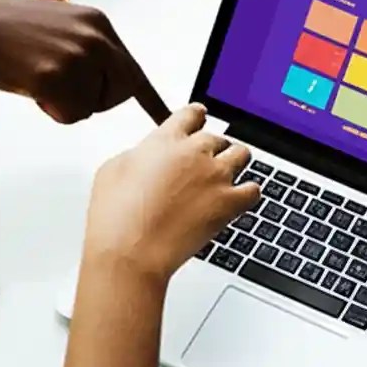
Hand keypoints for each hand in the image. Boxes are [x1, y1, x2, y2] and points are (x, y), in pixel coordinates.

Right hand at [0, 0, 168, 124]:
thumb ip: (90, 46)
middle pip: (119, 92)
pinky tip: (34, 89)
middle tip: (64, 89)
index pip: (132, 68)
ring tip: (41, 80)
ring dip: (69, 104)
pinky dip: (54, 111)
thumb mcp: (62, 25)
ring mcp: (77, 57)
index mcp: (98, 23)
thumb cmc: (9, 31)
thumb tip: (108, 75)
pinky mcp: (57, 76)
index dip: (147, 97)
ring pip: (93, 106)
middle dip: (96, 100)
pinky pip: (72, 113)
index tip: (166, 114)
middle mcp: (95, 38)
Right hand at [83, 104, 259, 282]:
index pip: (192, 114)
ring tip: (224, 177)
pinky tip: (238, 199)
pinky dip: (248, 193)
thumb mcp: (112, 170)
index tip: (199, 120)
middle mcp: (195, 152)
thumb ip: (138, 154)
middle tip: (203, 164)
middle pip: (217, 137)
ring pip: (241, 155)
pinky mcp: (229, 203)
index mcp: (165, 140)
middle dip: (211, 149)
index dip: (196, 118)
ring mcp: (215, 176)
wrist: (131, 253)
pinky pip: (254, 189)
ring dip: (234, 163)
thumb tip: (147, 157)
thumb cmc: (116, 217)